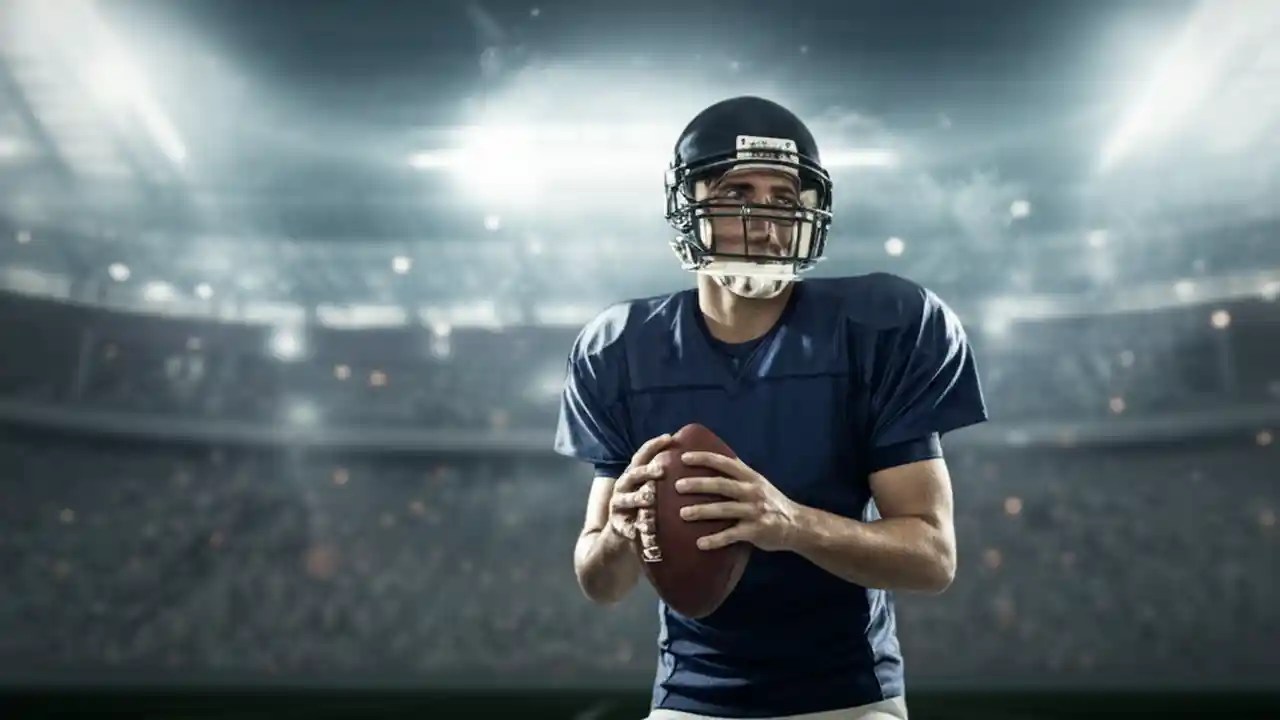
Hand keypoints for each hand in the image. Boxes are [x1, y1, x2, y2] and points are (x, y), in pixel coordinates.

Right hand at [608, 434, 674, 547]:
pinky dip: (631, 528)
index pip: (642, 456)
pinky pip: (625, 527)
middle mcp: (623, 486)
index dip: (653, 446)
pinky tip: (637, 531)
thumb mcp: (652, 488)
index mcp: (633, 474)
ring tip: (649, 498)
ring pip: (627, 499)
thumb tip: (694, 458)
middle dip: (647, 471)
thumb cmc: (645, 506)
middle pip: (634, 474)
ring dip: (638, 498)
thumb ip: (665, 476)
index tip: (669, 438)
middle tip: (661, 469)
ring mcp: (618, 504)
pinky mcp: (617, 524)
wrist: (623, 533)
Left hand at [676, 452, 800, 551]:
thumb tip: (714, 458)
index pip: (725, 463)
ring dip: (702, 511)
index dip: (704, 458)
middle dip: (698, 484)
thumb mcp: (758, 482)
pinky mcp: (756, 531)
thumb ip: (738, 472)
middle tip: (677, 486)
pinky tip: (700, 543)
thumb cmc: (771, 501)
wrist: (797, 525)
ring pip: (724, 509)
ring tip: (682, 514)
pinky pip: (732, 535)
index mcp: (750, 477)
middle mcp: (752, 491)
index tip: (684, 458)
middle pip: (721, 485)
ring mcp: (754, 511)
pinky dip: (715, 540)